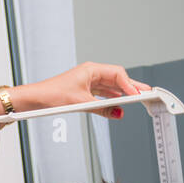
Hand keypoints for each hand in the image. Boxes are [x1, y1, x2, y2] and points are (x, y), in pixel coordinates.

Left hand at [5, 61, 151, 120]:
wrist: (35, 99)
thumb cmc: (52, 95)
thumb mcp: (81, 103)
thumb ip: (102, 109)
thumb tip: (118, 112)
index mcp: (91, 69)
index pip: (117, 74)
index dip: (129, 85)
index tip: (138, 94)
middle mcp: (91, 73)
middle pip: (117, 79)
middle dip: (132, 87)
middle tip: (148, 93)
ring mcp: (88, 82)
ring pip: (111, 87)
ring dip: (123, 94)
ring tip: (138, 99)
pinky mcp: (84, 91)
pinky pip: (103, 94)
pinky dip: (112, 100)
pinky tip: (120, 105)